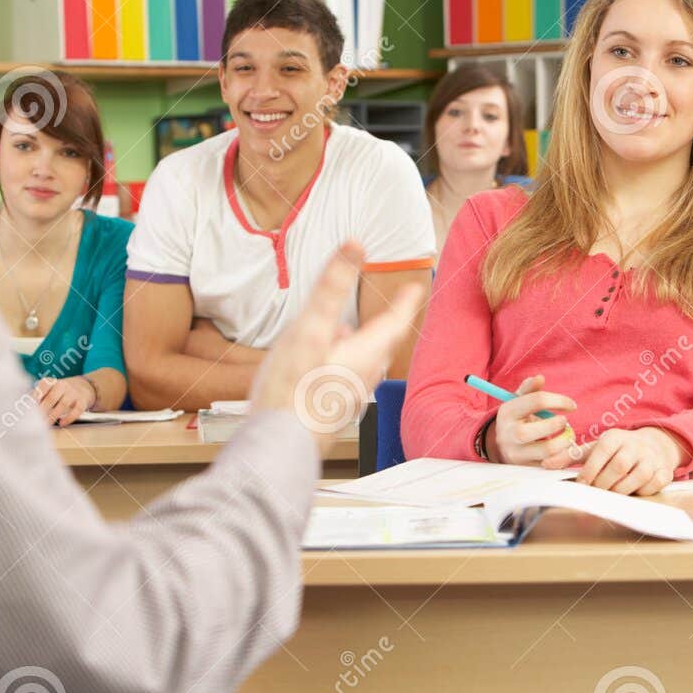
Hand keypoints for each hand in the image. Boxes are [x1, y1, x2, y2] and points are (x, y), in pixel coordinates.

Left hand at [34, 375, 95, 426]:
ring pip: (63, 404)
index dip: (36, 395)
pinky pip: (76, 410)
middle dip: (43, 409)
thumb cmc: (61, 392)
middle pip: (51, 397)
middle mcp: (63, 385)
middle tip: (36, 420)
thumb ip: (38, 396)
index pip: (43, 386)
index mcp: (53, 382)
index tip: (29, 406)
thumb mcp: (50, 389)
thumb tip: (24, 407)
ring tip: (46, 424)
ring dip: (53, 415)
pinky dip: (69, 418)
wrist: (84, 387)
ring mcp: (74, 393)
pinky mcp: (82, 401)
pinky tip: (62, 423)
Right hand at [249, 242, 423, 455]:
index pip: (395, 321)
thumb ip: (333, 287)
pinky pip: (342, 378)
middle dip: (385, 322)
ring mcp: (347, 397)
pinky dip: (338, 362)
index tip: (416, 288)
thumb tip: (356, 244)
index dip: (405, 302)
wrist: (276, 448)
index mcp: (364, 354)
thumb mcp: (310, 328)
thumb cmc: (291, 391)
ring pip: (361, 362)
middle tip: (393, 308)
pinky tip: (318, 364)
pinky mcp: (329, 412)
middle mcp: (363, 377)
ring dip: (358, 343)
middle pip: (380, 343)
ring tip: (347, 330)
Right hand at [486, 375, 577, 465]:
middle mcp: (510, 434)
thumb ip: (529, 389)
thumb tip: (539, 378)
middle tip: (564, 422)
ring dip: (564, 441)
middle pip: (541, 428)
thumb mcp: (517, 402)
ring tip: (567, 436)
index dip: (559, 400)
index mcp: (508, 412)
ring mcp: (517, 454)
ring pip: (548, 450)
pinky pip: (550, 464)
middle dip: (559, 424)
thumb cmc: (516, 419)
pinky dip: (562, 456)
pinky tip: (562, 449)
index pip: (538, 400)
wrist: (499, 446)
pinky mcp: (526, 468)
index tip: (571, 405)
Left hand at [545, 427, 684, 495]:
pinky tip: (631, 491)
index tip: (582, 485)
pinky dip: (640, 492)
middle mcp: (634, 445)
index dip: (589, 472)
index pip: (600, 454)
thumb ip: (571, 455)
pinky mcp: (664, 472)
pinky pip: (652, 486)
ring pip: (636, 478)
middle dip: (603, 484)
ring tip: (611, 494)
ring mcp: (651, 459)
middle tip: (595, 493)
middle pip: (617, 468)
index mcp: (615, 437)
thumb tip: (545, 465)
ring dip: (620, 490)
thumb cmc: (618, 448)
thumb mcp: (595, 447)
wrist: (654, 444)